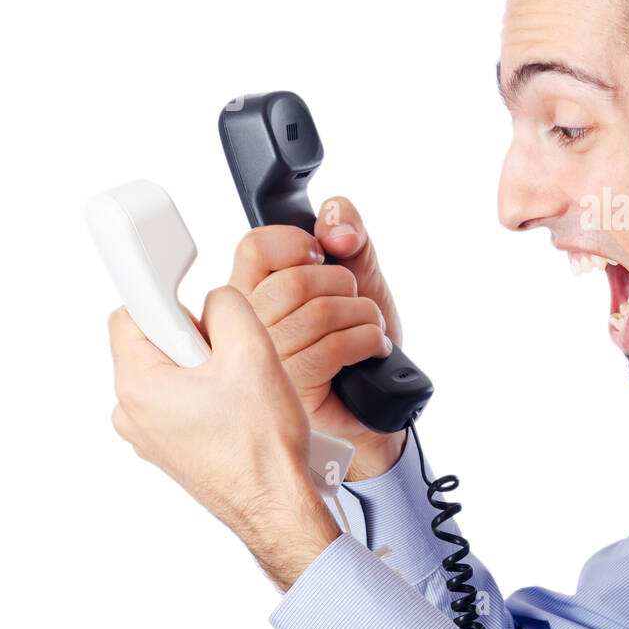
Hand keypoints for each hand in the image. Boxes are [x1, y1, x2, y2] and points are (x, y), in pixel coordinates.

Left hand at [108, 286, 340, 589]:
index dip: (174, 304)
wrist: (276, 504)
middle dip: (200, 341)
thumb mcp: (253, 352)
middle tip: (235, 362)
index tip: (205, 318)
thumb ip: (228, 305)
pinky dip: (212, 396)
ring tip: (243, 392)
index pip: (132, 314)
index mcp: (138, 386)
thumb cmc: (262, 446)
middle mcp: (132, 412)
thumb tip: (216, 298)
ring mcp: (150, 434)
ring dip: (209, 370)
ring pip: (175, 373)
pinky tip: (242, 411)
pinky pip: (186, 401)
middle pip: (158, 343)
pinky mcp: (171, 447)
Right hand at [228, 195, 406, 477]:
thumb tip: (336, 226)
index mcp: (253, 292)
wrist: (379, 401)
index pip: (254, 247)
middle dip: (344, 284)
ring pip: (318, 313)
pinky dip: (367, 339)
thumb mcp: (360, 272)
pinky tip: (372, 348)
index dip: (294, 241)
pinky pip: (333, 346)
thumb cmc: (357, 339)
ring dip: (364, 315)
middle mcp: (249, 327)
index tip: (322, 253)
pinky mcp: (292, 389)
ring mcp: (266, 362)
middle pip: (293, 281)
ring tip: (371, 328)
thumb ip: (347, 231)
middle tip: (358, 300)